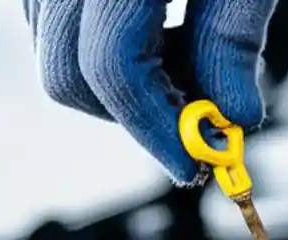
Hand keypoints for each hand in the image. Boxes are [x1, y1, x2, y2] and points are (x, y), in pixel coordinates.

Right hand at [22, 0, 277, 183]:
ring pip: (54, 55)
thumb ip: (232, 38)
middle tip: (199, 123)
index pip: (110, 68)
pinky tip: (160, 36)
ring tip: (188, 66)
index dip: (157, 127)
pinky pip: (55, 28)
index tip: (198, 164)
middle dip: (136, 115)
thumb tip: (233, 119)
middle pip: (67, 74)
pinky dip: (104, 50)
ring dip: (121, 83)